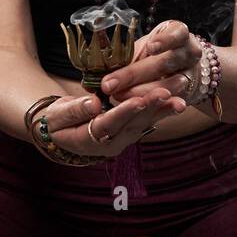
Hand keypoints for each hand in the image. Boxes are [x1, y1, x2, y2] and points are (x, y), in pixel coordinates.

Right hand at [34, 90, 186, 159]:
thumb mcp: (57, 115)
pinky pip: (148, 121)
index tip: (138, 100)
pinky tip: (178, 99)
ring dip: (164, 110)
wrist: (61, 132)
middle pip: (133, 124)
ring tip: (181, 96)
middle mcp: (111, 144)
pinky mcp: (131, 133)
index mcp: (89, 140)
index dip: (124, 112)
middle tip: (167, 92)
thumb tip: (93, 103)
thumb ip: (74, 110)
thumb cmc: (55, 121)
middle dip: (151, 107)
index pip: (109, 125)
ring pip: (145, 124)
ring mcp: (123, 140)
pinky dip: (163, 110)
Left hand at [99, 19, 201, 106]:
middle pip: (164, 64)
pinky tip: (146, 109)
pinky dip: (159, 106)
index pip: (176, 34)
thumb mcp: (145, 48)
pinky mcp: (189, 93)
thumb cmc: (156, 54)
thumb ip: (127, 58)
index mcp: (178, 33)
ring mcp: (192, 74)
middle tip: (109, 85)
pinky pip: (173, 101)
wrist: (181, 68)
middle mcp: (190, 53)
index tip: (151, 47)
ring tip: (119, 97)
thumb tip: (95, 76)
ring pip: (168, 86)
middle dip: (134, 75)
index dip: (165, 40)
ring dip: (142, 93)